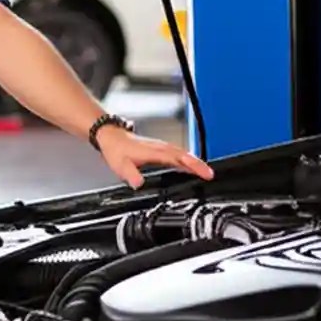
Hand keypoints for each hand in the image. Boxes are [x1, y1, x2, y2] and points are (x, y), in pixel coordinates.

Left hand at [96, 126, 213, 188]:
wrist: (110, 136)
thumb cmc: (116, 148)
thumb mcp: (120, 165)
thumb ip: (131, 175)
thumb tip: (139, 184)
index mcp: (154, 151)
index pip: (178, 158)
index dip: (193, 165)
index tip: (205, 173)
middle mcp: (160, 147)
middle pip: (185, 154)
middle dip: (199, 164)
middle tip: (211, 174)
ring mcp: (160, 146)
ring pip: (182, 152)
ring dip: (194, 161)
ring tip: (205, 171)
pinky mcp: (158, 148)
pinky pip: (176, 152)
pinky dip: (186, 158)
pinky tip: (189, 164)